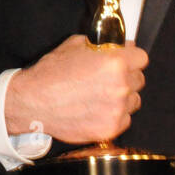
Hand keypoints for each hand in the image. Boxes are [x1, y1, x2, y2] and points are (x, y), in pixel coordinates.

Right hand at [5, 35, 147, 142]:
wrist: (32, 103)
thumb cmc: (50, 74)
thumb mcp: (74, 45)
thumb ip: (101, 46)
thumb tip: (118, 46)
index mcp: (115, 63)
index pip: (142, 58)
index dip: (131, 58)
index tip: (125, 61)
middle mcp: (120, 87)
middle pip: (139, 79)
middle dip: (126, 77)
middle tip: (107, 79)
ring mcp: (117, 110)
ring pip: (133, 101)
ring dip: (122, 98)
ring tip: (100, 96)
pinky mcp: (110, 128)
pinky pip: (124, 119)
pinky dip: (114, 115)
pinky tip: (96, 110)